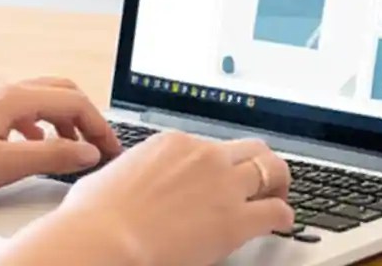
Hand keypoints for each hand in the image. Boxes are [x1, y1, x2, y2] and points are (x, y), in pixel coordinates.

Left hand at [0, 77, 122, 200]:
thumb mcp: (3, 166)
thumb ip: (51, 157)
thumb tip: (87, 151)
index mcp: (12, 97)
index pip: (72, 101)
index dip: (98, 125)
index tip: (111, 150)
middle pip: (58, 91)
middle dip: (83, 116)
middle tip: (98, 145)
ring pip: (36, 98)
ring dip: (60, 120)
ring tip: (69, 149)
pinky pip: (16, 107)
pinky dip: (36, 123)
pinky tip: (30, 146)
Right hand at [26, 132, 293, 265]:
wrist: (106, 237)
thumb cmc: (97, 214)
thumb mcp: (111, 175)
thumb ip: (130, 172)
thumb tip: (122, 180)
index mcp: (174, 144)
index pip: (211, 146)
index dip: (219, 164)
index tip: (220, 176)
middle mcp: (204, 156)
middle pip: (251, 148)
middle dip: (260, 163)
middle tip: (263, 180)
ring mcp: (223, 184)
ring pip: (272, 170)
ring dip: (279, 184)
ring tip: (279, 198)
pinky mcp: (236, 219)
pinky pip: (276, 212)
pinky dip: (284, 218)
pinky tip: (282, 225)